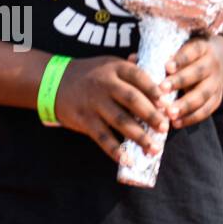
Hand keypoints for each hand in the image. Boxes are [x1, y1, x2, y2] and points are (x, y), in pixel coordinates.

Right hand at [54, 55, 169, 162]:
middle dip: (151, 115)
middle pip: (131, 99)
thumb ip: (133, 69)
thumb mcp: (110, 63)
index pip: (138, 76)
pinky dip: (115, 150)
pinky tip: (128, 160)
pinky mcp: (84, 120)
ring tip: (154, 149)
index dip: (154, 90)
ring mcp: (93, 103)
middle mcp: (104, 84)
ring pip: (119, 121)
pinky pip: (102, 137)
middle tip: (165, 128)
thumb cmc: (91, 74)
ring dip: (139, 136)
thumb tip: (162, 78)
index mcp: (115, 68)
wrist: (54, 81)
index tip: (167, 103)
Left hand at [161, 35, 222, 128]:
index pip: (192, 51)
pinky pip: (207, 110)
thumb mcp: (180, 48)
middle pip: (198, 72)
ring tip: (169, 114)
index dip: (181, 59)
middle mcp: (211, 64)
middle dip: (180, 82)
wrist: (221, 61)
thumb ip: (157, 54)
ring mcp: (216, 82)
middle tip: (162, 90)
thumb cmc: (189, 55)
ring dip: (185, 105)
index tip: (167, 67)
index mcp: (201, 47)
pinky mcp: (217, 99)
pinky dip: (191, 118)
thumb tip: (131, 59)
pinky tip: (176, 123)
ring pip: (203, 94)